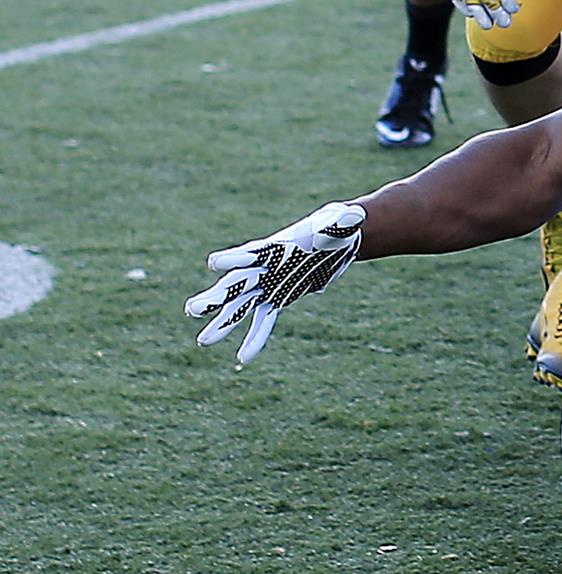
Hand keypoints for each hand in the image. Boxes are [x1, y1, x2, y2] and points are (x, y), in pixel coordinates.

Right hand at [185, 202, 364, 362]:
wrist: (337, 240)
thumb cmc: (335, 227)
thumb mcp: (341, 223)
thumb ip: (344, 220)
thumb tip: (357, 216)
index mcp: (274, 248)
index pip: (248, 253)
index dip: (233, 258)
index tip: (215, 264)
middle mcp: (265, 268)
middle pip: (235, 284)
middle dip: (215, 297)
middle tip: (192, 310)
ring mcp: (269, 285)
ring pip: (240, 307)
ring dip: (223, 324)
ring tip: (204, 341)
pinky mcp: (279, 298)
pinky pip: (263, 321)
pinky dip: (254, 339)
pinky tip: (243, 358)